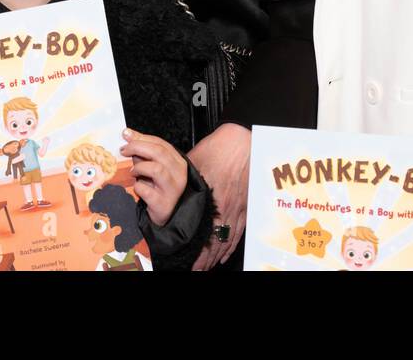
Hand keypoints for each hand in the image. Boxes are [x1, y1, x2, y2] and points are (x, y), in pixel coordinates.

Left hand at [120, 129, 187, 226]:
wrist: (167, 216)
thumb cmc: (158, 187)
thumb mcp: (152, 166)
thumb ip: (142, 151)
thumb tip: (127, 133)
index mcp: (178, 161)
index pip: (160, 143)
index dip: (141, 137)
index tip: (125, 136)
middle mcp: (179, 173)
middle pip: (159, 152)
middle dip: (137, 147)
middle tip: (124, 150)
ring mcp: (173, 189)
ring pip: (156, 169)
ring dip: (140, 167)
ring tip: (133, 172)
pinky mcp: (164, 204)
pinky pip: (147, 191)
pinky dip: (138, 187)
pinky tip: (138, 188)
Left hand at [187, 122, 250, 269]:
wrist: (241, 141)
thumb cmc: (217, 149)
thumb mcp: (194, 165)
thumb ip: (183, 180)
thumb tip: (165, 185)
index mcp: (210, 200)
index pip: (203, 234)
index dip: (197, 252)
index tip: (188, 263)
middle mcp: (225, 208)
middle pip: (215, 242)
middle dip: (205, 259)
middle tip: (196, 270)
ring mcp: (238, 208)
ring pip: (227, 240)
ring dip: (216, 256)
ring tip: (207, 268)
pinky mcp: (247, 205)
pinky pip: (239, 231)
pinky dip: (231, 246)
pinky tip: (224, 255)